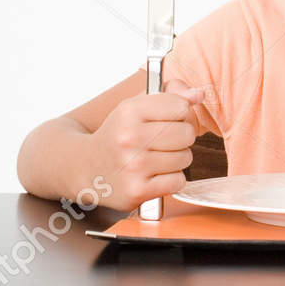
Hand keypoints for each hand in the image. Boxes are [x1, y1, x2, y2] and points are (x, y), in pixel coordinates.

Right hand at [87, 78, 205, 210]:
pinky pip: (178, 181)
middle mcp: (129, 137)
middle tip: (162, 141)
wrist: (86, 167)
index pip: (180, 106)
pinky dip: (170, 180)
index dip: (179, 113)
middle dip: (181, 137)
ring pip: (185, 158)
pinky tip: (153, 175)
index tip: (167, 118)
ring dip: (176, 160)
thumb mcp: (135, 107)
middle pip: (187, 133)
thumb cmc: (118, 134)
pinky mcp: (138, 190)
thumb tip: (199, 94)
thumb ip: (169, 95)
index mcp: (129, 111)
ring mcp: (133, 166)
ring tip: (155, 158)